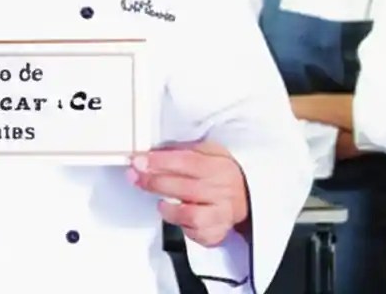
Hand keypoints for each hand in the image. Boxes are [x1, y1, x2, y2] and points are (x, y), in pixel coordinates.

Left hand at [128, 141, 247, 246]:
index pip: (187, 161)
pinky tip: (179, 217)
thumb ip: (183, 151)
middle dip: (153, 182)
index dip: (159, 161)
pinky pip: (194, 234)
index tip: (139, 160)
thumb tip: (153, 153)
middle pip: (183, 187)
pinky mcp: (216, 233)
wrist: (248, 198)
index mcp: (219, 168)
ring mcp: (221, 215)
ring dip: (168, 209)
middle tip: (136, 177)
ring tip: (162, 203)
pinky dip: (181, 227)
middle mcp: (222, 192)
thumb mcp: (210, 152)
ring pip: (188, 215)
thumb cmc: (223, 174)